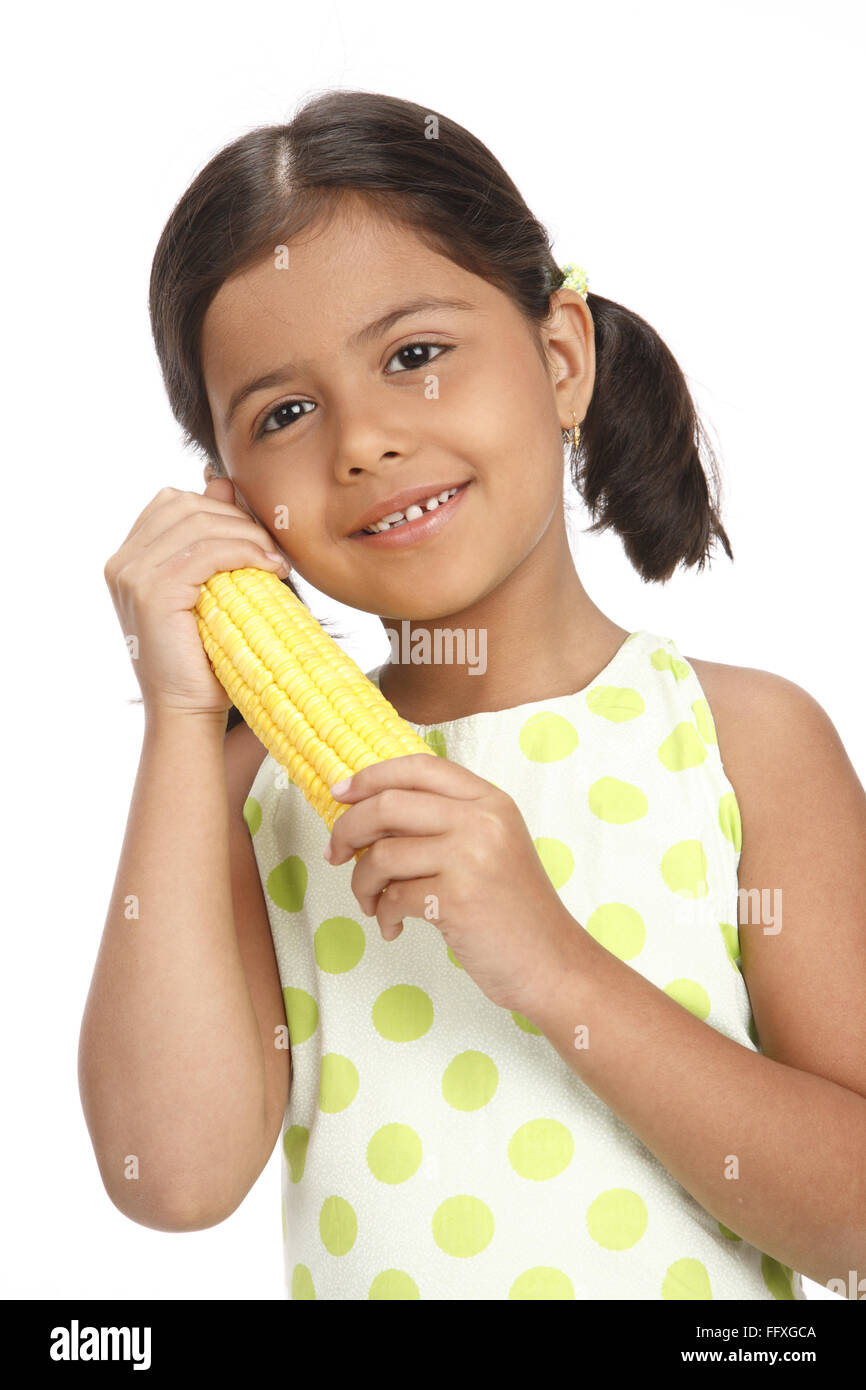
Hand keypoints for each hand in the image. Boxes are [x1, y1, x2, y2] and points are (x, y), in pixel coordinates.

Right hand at [103, 479, 290, 718]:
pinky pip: (206, 551)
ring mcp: (131, 575)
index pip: (174, 503)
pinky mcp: (151, 591)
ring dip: (247, 536)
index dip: (220, 509)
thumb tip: (222, 482)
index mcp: (129, 559)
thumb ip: (212, 537)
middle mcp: (122, 563)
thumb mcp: (210, 588)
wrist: (188, 711)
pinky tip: (270, 570)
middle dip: (238, 521)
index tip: (257, 537)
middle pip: (186, 506)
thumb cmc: (204, 657)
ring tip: (276, 561)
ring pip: (199, 524)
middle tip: (274, 549)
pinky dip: (245, 552)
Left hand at [324, 753, 578, 1014]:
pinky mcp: (457, 899)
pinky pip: (392, 897)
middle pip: (388, 805)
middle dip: (348, 830)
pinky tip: (394, 927)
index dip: (371, 776)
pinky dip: (383, 914)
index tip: (341, 794)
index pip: (418, 767)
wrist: (552, 963)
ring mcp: (470, 857)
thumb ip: (445, 821)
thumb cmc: (514, 910)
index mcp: (490, 800)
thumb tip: (369, 813)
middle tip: (335, 854)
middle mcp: (481, 820)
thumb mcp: (492, 846)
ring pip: (381, 854)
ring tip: (372, 903)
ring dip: (363, 883)